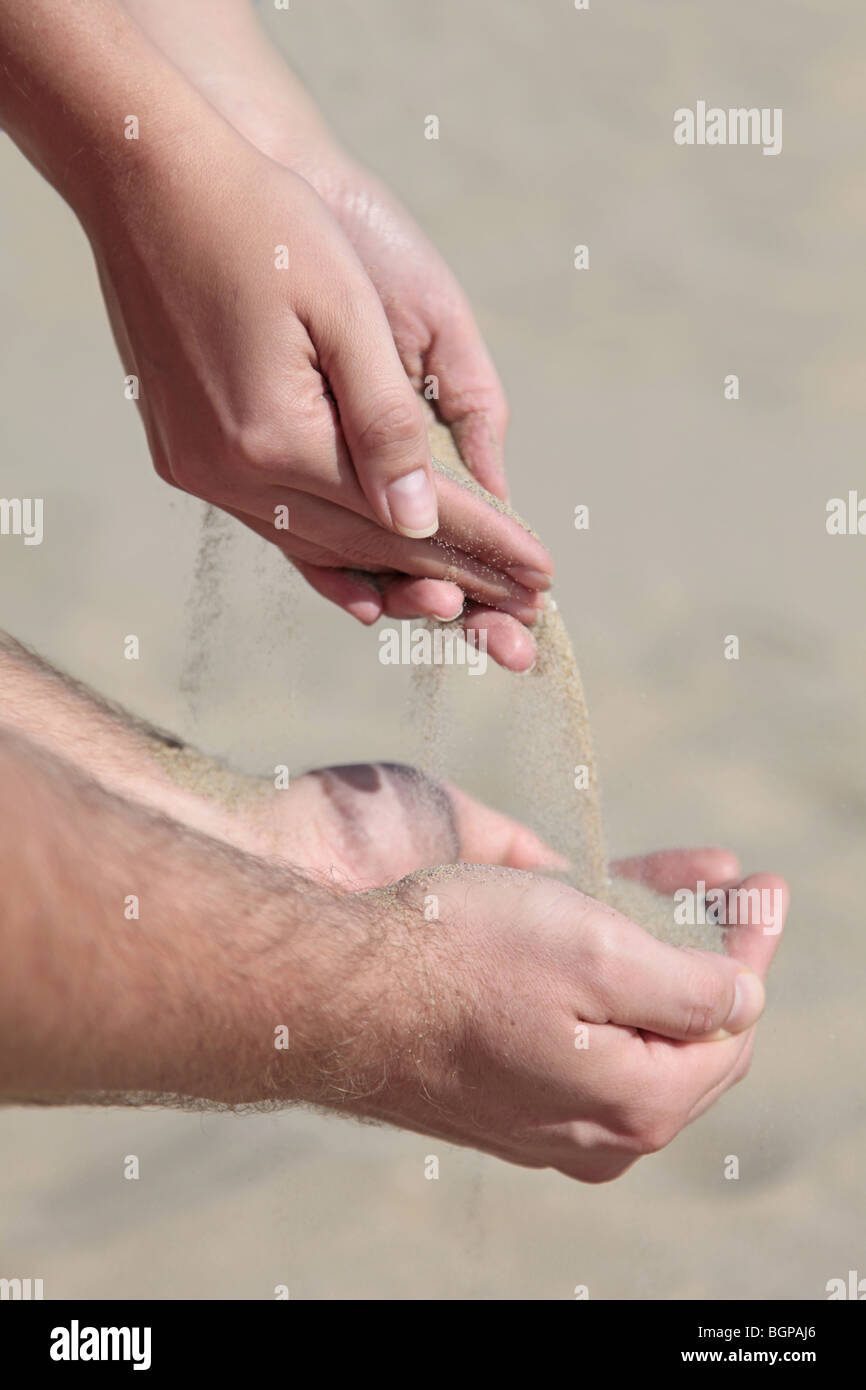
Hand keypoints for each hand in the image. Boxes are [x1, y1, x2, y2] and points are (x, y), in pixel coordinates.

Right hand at [113, 0, 548, 669]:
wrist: (148, 181)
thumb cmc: (264, 226)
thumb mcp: (347, 313)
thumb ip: (388, 423)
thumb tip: (425, 518)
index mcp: (279, 439)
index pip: (407, 515)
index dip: (484, 547)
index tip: (544, 577)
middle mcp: (233, 473)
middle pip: (367, 544)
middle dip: (454, 576)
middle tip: (520, 612)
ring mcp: (202, 471)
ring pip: (319, 547)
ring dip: (394, 577)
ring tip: (460, 610)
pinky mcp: (187, 457)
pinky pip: (275, 528)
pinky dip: (327, 556)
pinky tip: (363, 589)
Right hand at [355, 849, 785, 1181]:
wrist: (333, 992)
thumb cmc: (459, 960)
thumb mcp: (596, 954)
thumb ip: (690, 987)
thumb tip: (746, 999)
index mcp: (634, 1104)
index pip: (730, 1030)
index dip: (750, 952)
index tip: (762, 888)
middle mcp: (594, 1130)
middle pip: (685, 1040)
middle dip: (716, 959)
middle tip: (741, 890)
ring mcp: (542, 1118)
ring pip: (631, 1035)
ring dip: (664, 961)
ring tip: (692, 892)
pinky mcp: (498, 1094)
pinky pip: (577, 1038)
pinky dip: (605, 982)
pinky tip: (610, 934)